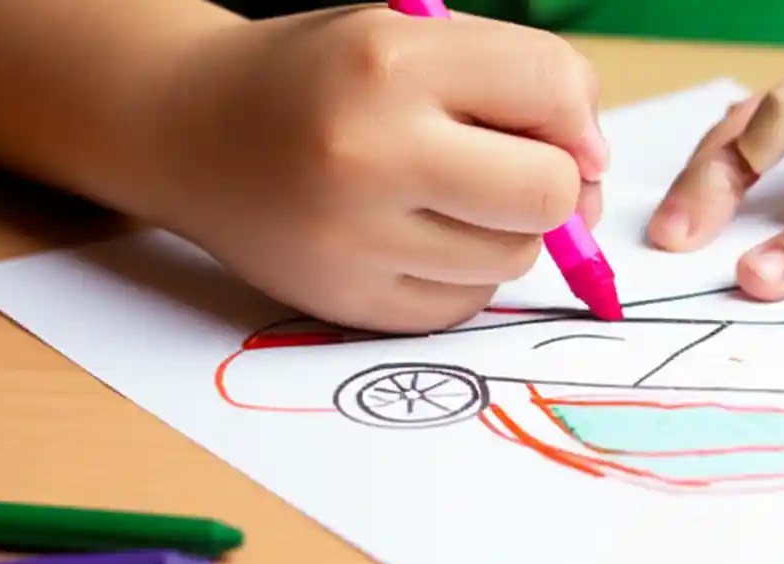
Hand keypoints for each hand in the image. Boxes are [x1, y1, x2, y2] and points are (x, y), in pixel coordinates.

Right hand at [154, 7, 604, 332]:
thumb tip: (594, 169)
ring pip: (513, 259)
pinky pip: (464, 306)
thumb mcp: (409, 38)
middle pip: (547, 195)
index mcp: (391, 61)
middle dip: (554, 186)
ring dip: (504, 231)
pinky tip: (414, 238)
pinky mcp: (346, 303)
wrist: (189, 130)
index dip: (575, 116)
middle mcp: (370, 154)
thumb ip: (513, 80)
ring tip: (447, 199)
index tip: (558, 129)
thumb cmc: (319, 78)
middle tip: (520, 174)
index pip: (554, 91)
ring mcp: (353, 240)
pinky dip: (461, 275)